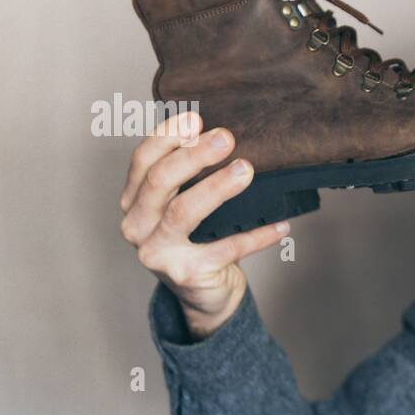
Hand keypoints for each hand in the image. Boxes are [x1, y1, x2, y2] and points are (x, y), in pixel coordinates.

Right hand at [119, 110, 289, 338]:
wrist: (205, 294)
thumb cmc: (197, 240)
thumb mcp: (183, 205)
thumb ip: (188, 177)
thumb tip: (222, 135)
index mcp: (133, 201)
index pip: (142, 161)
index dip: (167, 137)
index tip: (196, 119)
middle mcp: (137, 226)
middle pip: (160, 181)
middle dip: (194, 156)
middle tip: (226, 139)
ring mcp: (158, 253)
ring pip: (184, 212)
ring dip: (217, 188)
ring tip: (246, 170)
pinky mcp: (187, 273)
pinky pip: (226, 248)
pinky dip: (256, 236)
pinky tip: (280, 225)